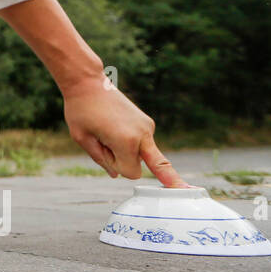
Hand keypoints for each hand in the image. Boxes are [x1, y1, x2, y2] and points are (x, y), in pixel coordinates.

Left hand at [62, 76, 186, 185]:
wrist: (88, 82)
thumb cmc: (81, 110)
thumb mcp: (83, 139)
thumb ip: (101, 160)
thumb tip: (116, 175)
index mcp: (127, 141)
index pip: (132, 173)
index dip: (117, 169)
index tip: (105, 156)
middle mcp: (143, 134)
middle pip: (158, 166)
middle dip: (165, 177)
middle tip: (189, 188)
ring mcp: (148, 126)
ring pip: (145, 155)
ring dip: (129, 153)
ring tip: (106, 132)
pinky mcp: (147, 122)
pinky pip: (142, 144)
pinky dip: (132, 144)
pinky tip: (114, 129)